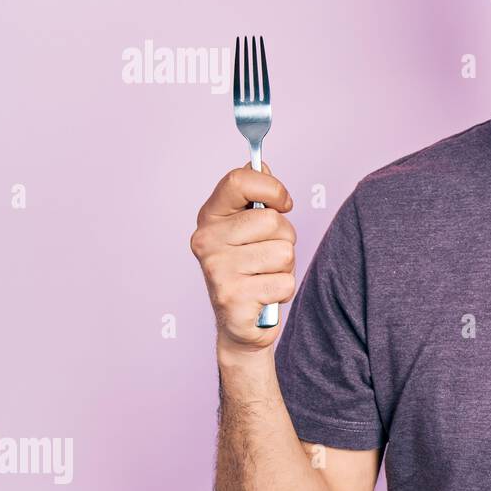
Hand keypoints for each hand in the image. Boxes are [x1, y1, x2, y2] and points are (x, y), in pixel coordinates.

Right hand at [190, 161, 296, 354]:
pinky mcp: (232, 298)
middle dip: (285, 239)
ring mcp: (216, 270)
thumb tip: (261, 164)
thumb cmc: (253, 272)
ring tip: (265, 277)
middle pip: (273, 220)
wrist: (241, 326)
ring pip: (283, 252)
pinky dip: (283, 292)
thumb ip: (257, 198)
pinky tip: (263, 297)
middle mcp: (206, 240)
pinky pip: (284, 282)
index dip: (272, 189)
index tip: (283, 204)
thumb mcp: (253, 231)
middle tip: (268, 257)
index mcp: (210, 218)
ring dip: (285, 268)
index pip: (239, 181)